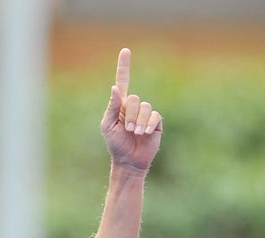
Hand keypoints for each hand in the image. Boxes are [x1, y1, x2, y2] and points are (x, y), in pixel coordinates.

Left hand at [100, 48, 162, 172]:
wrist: (129, 160)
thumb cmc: (115, 144)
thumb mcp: (108, 126)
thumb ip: (112, 107)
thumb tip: (115, 88)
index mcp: (120, 105)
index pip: (123, 82)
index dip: (124, 67)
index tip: (125, 50)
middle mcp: (134, 106)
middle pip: (135, 99)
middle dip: (129, 115)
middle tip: (126, 129)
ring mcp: (146, 114)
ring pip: (145, 107)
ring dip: (138, 122)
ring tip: (135, 133)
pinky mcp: (156, 122)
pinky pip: (154, 116)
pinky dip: (148, 126)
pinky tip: (145, 134)